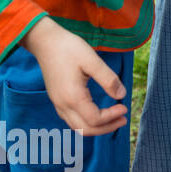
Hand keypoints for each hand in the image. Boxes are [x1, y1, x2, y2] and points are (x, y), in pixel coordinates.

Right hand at [21, 18, 127, 135]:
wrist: (45, 42)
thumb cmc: (69, 49)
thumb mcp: (93, 61)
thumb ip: (108, 79)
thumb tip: (122, 95)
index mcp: (72, 97)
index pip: (95, 119)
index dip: (112, 117)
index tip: (124, 107)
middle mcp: (63, 105)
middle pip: (85, 129)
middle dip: (106, 128)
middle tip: (123, 119)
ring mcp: (58, 103)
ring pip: (77, 127)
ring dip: (97, 127)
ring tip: (114, 118)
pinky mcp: (57, 99)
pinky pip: (71, 119)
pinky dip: (87, 122)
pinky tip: (97, 113)